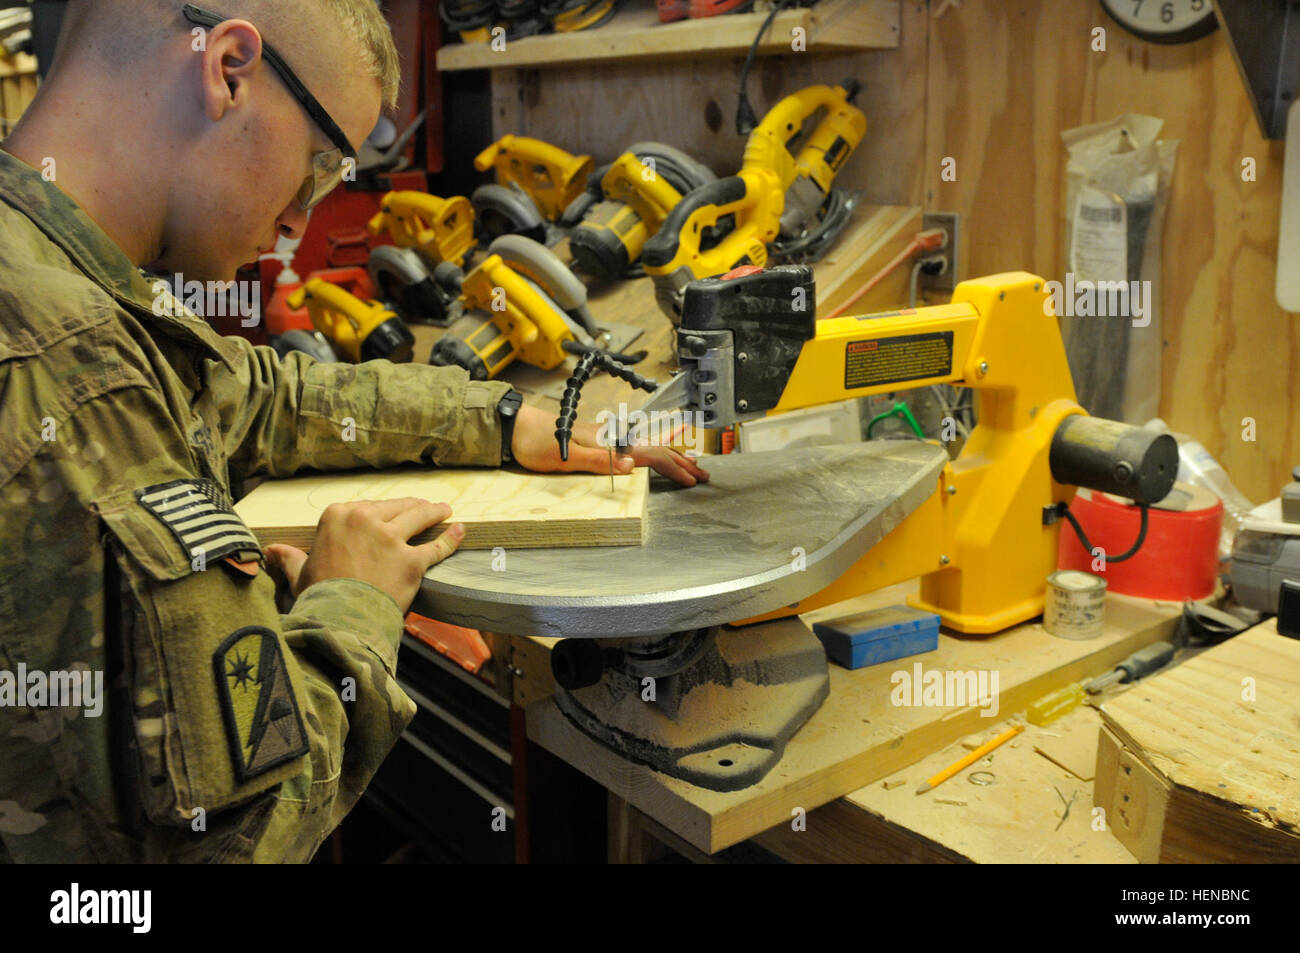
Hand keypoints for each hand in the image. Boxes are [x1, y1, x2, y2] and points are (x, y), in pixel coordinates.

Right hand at [265, 498, 461, 612]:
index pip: (367, 507)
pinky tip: (460, 529)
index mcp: (337, 516)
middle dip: (412, 505)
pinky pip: (436, 546)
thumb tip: (270, 550)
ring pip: (418, 518)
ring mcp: (391, 539)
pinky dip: (451, 537)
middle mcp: (365, 520)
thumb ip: (290, 559)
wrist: (339, 620)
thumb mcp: (300, 574)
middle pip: (395, 508)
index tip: (389, 512)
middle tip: (425, 506)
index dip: (380, 511)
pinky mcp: (412, 560)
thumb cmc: (317, 597)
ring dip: (434, 512)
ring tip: (444, 509)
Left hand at [510, 402, 710, 486]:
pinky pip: (635, 447)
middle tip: (705, 474)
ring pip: (648, 447)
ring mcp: (607, 438)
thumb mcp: (565, 455)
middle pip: (656, 449)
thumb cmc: (536, 442)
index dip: (674, 468)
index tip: (692, 480)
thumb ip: (599, 459)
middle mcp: (612, 438)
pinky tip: (657, 454)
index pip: (651, 455)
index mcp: (609, 442)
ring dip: (672, 456)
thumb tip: (632, 464)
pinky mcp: (599, 441)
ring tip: (691, 463)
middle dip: (682, 462)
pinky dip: (654, 452)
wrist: (517, 426)